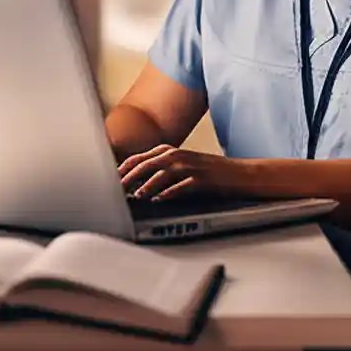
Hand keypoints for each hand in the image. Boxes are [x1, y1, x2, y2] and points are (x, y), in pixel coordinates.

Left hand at [118, 145, 248, 200]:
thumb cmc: (209, 172)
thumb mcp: (182, 165)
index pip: (139, 158)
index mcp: (170, 151)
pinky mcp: (201, 180)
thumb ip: (160, 169)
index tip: (110, 180)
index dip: (123, 169)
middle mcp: (178, 156)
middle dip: (129, 177)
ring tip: (136, 195)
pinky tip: (160, 200)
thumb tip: (135, 183)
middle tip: (116, 190)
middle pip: (146, 164)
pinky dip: (168, 192)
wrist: (240, 174)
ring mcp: (190, 167)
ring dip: (147, 185)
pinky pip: (181, 186)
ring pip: (162, 174)